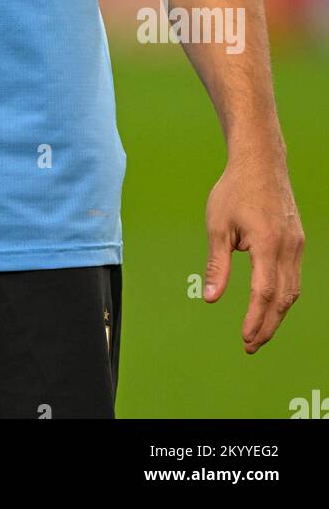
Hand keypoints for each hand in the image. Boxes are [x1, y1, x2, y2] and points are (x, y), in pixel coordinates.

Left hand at [203, 154, 303, 351]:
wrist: (261, 162)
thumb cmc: (234, 190)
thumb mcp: (218, 225)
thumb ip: (217, 265)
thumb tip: (210, 299)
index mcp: (266, 244)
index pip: (263, 293)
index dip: (255, 319)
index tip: (244, 339)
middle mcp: (287, 247)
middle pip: (282, 299)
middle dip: (267, 326)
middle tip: (250, 346)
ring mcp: (296, 245)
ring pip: (292, 290)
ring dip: (276, 314)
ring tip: (259, 332)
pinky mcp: (297, 241)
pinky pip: (293, 276)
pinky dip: (282, 296)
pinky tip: (269, 305)